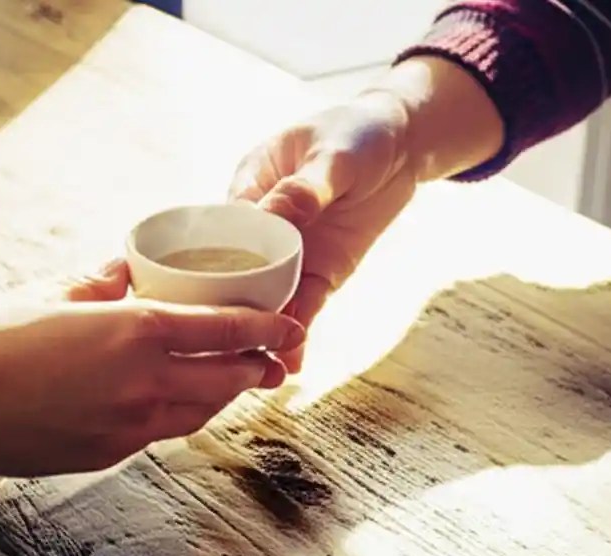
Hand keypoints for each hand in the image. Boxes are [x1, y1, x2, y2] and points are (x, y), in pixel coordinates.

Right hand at [0, 260, 304, 476]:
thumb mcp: (50, 291)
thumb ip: (102, 279)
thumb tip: (129, 271)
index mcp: (135, 331)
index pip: (227, 329)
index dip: (267, 328)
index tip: (290, 325)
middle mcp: (145, 383)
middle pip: (229, 378)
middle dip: (258, 368)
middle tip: (273, 359)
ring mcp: (130, 426)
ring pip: (203, 412)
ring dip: (224, 395)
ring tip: (232, 379)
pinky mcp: (111, 454)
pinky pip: (165, 432)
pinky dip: (183, 414)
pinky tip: (176, 400)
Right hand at [229, 91, 417, 370]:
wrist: (402, 146)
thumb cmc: (356, 134)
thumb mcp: (334, 154)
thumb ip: (307, 186)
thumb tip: (277, 211)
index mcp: (249, 185)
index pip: (221, 231)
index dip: (212, 265)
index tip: (208, 298)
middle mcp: (261, 226)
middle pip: (238, 274)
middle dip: (234, 310)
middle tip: (231, 346)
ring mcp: (290, 253)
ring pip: (269, 296)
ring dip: (264, 330)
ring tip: (259, 366)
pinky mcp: (320, 273)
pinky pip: (305, 305)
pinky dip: (299, 331)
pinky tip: (291, 362)